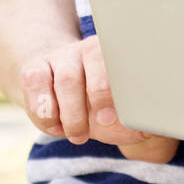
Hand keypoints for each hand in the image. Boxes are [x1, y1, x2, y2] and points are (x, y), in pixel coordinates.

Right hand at [18, 33, 151, 147]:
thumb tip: (148, 129)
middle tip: (103, 123)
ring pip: (68, 79)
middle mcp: (88, 49)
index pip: (123, 59)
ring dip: (73, 113)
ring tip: (78, 135)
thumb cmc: (97, 104)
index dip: (123, 85)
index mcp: (117, 54)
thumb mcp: (117, 112)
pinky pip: (38, 86)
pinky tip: (56, 127)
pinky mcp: (35, 69)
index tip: (118, 113)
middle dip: (100, 96)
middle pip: (94, 62)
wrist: (60, 90)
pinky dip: (46, 112)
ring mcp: (61, 56)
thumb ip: (133, 119)